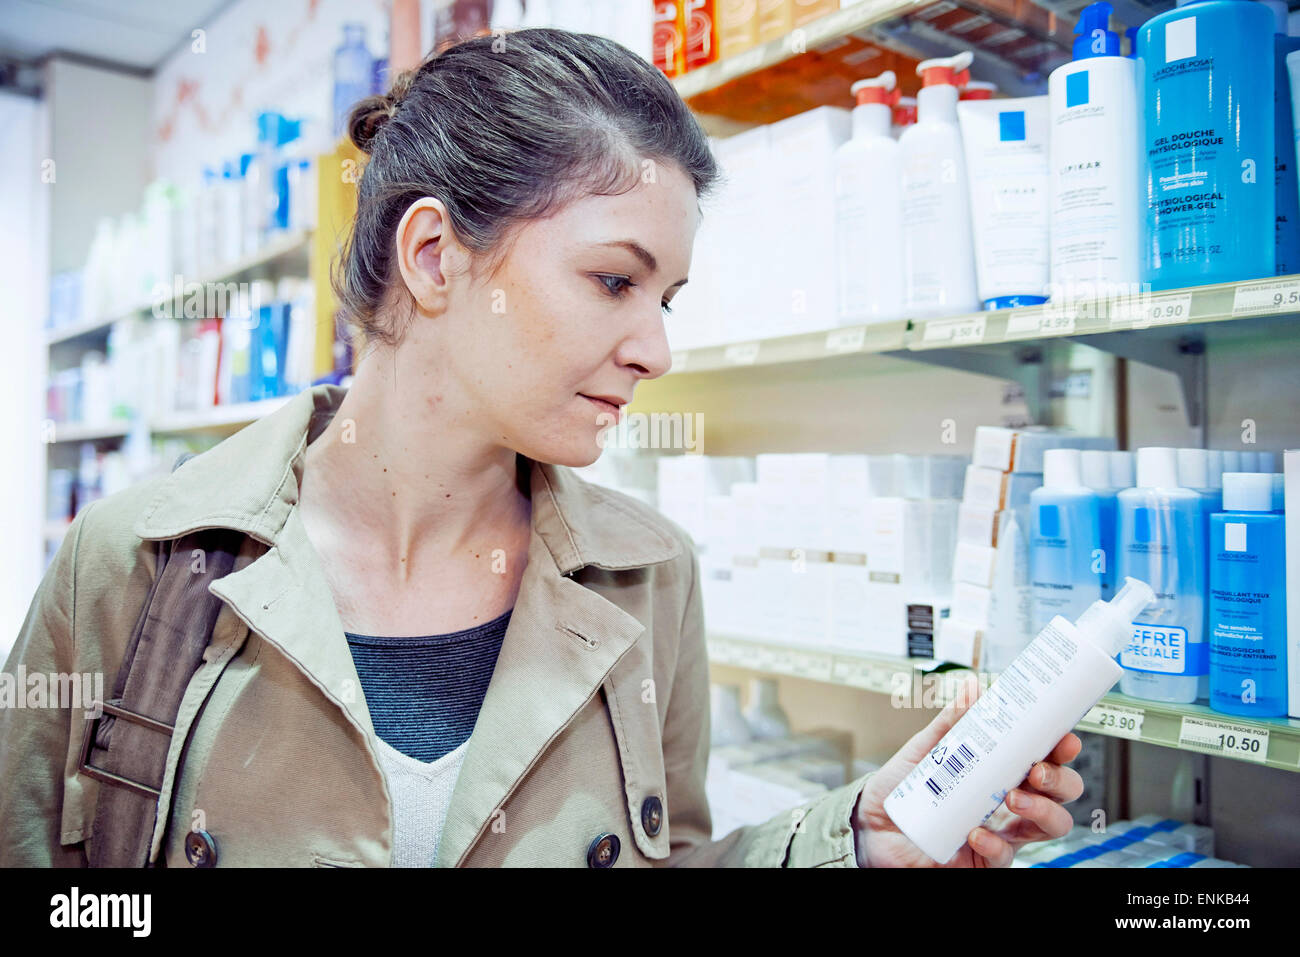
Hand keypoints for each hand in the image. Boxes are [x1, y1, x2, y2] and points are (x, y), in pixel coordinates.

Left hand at [851, 672, 1082, 867]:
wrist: (872, 827)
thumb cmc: (902, 789)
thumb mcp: (925, 750)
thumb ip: (950, 723)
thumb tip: (972, 687)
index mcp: (1001, 772)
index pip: (1046, 760)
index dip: (1062, 750)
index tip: (1064, 738)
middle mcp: (1009, 803)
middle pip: (1060, 794)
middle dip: (1060, 780)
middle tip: (1037, 770)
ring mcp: (1001, 832)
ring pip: (1049, 826)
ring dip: (1042, 810)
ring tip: (1013, 798)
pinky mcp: (984, 859)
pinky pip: (1004, 856)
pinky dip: (996, 844)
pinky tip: (976, 832)